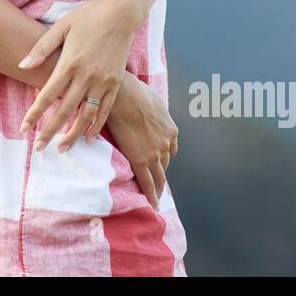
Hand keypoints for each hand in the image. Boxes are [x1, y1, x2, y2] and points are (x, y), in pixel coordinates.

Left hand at [17, 0, 141, 152]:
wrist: (121, 13)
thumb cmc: (88, 16)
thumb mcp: (61, 27)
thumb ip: (42, 48)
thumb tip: (22, 65)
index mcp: (70, 63)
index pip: (47, 95)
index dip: (34, 114)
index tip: (24, 129)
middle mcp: (86, 76)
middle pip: (65, 111)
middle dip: (50, 131)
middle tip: (40, 148)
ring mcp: (103, 81)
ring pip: (86, 115)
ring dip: (73, 134)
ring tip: (62, 149)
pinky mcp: (116, 82)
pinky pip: (106, 109)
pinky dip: (97, 125)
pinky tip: (88, 137)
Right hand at [104, 73, 178, 207]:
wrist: (124, 96)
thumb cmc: (135, 92)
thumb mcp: (153, 100)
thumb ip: (154, 110)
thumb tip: (148, 108)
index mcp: (171, 129)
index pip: (170, 149)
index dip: (165, 156)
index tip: (161, 161)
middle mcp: (166, 143)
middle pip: (165, 163)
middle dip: (162, 172)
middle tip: (158, 181)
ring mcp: (155, 153)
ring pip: (159, 175)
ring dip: (159, 185)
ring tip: (156, 195)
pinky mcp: (142, 160)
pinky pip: (148, 182)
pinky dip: (152, 194)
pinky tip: (153, 203)